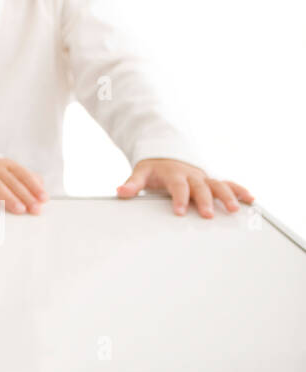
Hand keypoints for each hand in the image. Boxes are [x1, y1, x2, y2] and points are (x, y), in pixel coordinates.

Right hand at [0, 158, 47, 214]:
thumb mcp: (10, 173)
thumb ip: (27, 181)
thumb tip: (42, 194)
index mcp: (7, 165)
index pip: (23, 175)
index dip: (34, 186)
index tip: (44, 199)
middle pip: (11, 181)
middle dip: (24, 195)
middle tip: (34, 209)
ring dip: (8, 197)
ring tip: (18, 209)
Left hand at [117, 158, 252, 217]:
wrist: (166, 156)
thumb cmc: (154, 170)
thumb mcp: (140, 174)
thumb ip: (132, 184)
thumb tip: (120, 192)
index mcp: (174, 174)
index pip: (177, 186)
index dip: (179, 198)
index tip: (179, 211)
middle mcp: (191, 175)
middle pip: (200, 187)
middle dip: (205, 200)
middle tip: (208, 215)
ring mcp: (203, 178)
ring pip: (218, 185)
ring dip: (227, 196)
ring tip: (235, 209)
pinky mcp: (211, 181)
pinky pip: (228, 184)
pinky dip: (239, 190)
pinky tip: (251, 199)